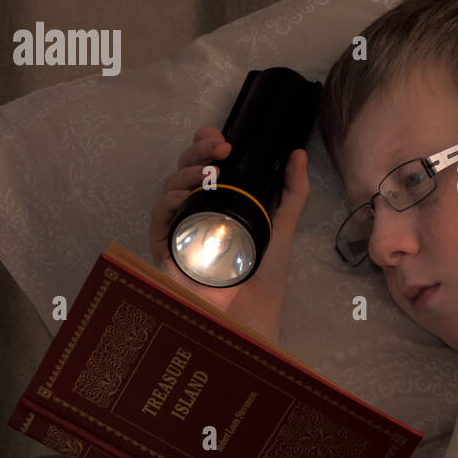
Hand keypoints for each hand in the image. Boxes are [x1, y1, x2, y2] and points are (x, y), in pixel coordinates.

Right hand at [150, 125, 309, 341]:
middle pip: (186, 171)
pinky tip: (185, 196)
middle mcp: (197, 212)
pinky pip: (159, 220)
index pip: (206, 165)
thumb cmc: (262, 278)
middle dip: (197, 151)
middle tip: (220, 147)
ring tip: (211, 172)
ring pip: (170, 189)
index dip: (206, 145)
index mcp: (221, 203)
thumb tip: (298, 154)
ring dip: (186, 173)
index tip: (223, 138)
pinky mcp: (166, 251)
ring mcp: (180, 230)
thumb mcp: (281, 230)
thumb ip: (292, 193)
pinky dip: (168, 203)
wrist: (249, 319)